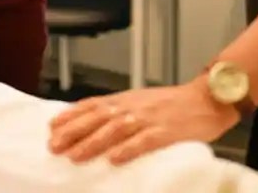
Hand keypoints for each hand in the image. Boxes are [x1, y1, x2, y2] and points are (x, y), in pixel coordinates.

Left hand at [47, 79, 239, 165]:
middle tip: (54, 146)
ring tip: (75, 156)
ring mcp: (148, 118)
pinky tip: (115, 159)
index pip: (90, 105)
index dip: (69, 116)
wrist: (207, 98)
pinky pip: (145, 141)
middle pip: (96, 118)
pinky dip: (128, 149)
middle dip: (73, 133)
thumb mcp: (139, 101)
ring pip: (115, 130)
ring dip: (93, 143)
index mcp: (123, 100)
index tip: (51, 128)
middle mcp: (131, 107)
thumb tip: (92, 123)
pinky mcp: (167, 131)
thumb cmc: (172, 104)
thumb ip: (118, 110)